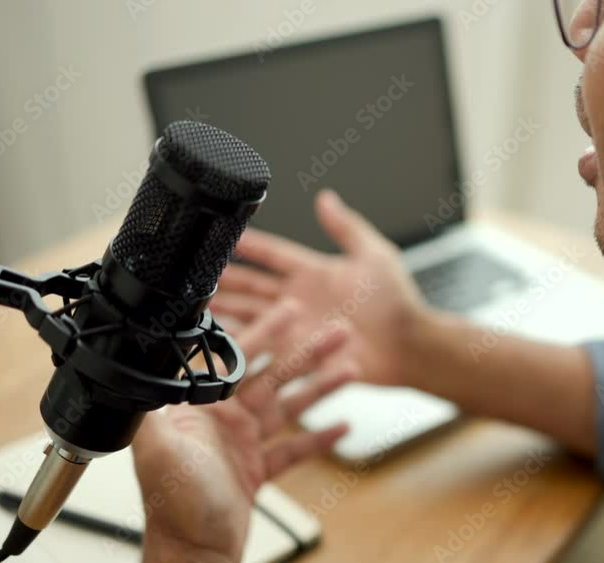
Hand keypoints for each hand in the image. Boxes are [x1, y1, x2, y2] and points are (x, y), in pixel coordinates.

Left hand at [132, 299, 357, 562]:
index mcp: (202, 409)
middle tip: (336, 332)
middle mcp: (223, 421)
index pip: (238, 360)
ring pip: (290, 407)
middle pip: (274, 376)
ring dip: (321, 388)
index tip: (290, 313)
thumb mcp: (158, 449)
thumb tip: (145, 366)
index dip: (266, 333)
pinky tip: (342, 426)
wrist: (192, 554)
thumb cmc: (174, 509)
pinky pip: (294, 448)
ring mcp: (242, 445)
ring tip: (352, 370)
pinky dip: (318, 437)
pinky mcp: (256, 470)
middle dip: (307, 353)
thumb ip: (154, 407)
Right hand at [212, 190, 426, 386]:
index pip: (273, 254)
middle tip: (194, 271)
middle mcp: (301, 299)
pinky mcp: (299, 353)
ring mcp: (298, 327)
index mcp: (315, 272)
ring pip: (252, 315)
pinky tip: (218, 339)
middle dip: (224, 279)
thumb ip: (347, 228)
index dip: (249, 245)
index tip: (224, 234)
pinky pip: (265, 348)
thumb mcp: (374, 255)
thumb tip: (327, 198)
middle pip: (253, 286)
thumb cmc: (398, 303)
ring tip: (197, 305)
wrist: (410, 347)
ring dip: (225, 311)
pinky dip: (241, 343)